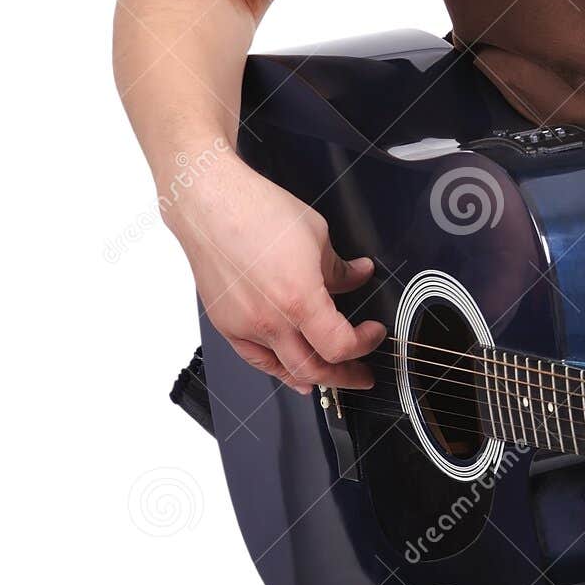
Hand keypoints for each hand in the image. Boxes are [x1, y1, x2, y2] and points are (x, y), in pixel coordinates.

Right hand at [164, 148, 385, 394]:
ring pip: (284, 370)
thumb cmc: (258, 212)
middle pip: (315, 370)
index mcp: (299, 299)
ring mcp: (245, 327)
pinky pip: (256, 359)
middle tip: (361, 373)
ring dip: (314, 378)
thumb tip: (357, 276)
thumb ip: (339, 267)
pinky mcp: (226, 324)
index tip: (373, 332)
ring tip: (332, 376)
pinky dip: (278, 370)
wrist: (211, 206)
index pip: (340, 345)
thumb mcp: (317, 234)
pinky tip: (290, 373)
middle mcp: (270, 321)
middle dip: (345, 375)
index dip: (364, 343)